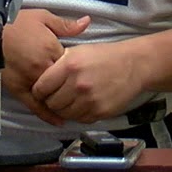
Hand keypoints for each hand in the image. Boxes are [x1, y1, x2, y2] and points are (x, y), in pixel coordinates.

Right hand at [1, 9, 89, 124]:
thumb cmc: (15, 22)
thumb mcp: (43, 17)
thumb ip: (66, 24)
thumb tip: (87, 22)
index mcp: (51, 49)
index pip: (72, 65)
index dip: (77, 66)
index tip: (80, 66)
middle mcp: (42, 68)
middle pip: (65, 83)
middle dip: (72, 84)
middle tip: (80, 86)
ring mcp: (31, 81)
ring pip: (53, 97)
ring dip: (64, 101)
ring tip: (76, 106)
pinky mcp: (19, 90)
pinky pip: (36, 107)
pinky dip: (48, 115)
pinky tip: (59, 121)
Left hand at [31, 41, 145, 123]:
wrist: (133, 65)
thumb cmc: (104, 57)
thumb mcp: (77, 51)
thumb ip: (57, 65)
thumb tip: (39, 80)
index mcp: (69, 66)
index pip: (40, 88)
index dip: (40, 91)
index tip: (43, 90)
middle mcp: (77, 84)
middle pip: (51, 104)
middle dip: (52, 101)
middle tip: (58, 96)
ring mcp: (89, 100)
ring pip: (64, 114)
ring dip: (65, 109)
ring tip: (72, 100)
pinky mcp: (99, 112)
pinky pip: (80, 119)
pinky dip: (79, 114)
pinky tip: (84, 103)